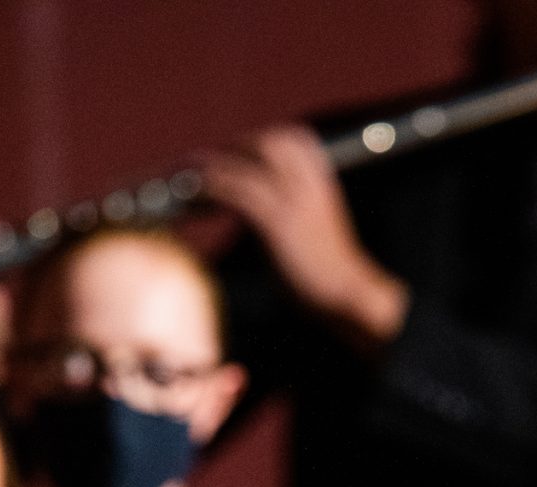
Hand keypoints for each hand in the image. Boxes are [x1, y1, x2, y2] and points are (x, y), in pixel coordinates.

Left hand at [199, 125, 408, 351]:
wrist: (348, 297)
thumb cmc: (330, 276)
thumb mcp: (315, 235)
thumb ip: (293, 217)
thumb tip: (262, 220)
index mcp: (322, 185)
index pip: (296, 140)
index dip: (265, 141)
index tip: (240, 151)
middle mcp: (309, 185)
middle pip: (270, 141)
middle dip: (238, 145)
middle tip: (210, 161)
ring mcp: (292, 200)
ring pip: (247, 161)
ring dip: (213, 164)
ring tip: (188, 174)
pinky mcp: (275, 221)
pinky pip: (235, 190)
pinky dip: (211, 187)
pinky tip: (194, 196)